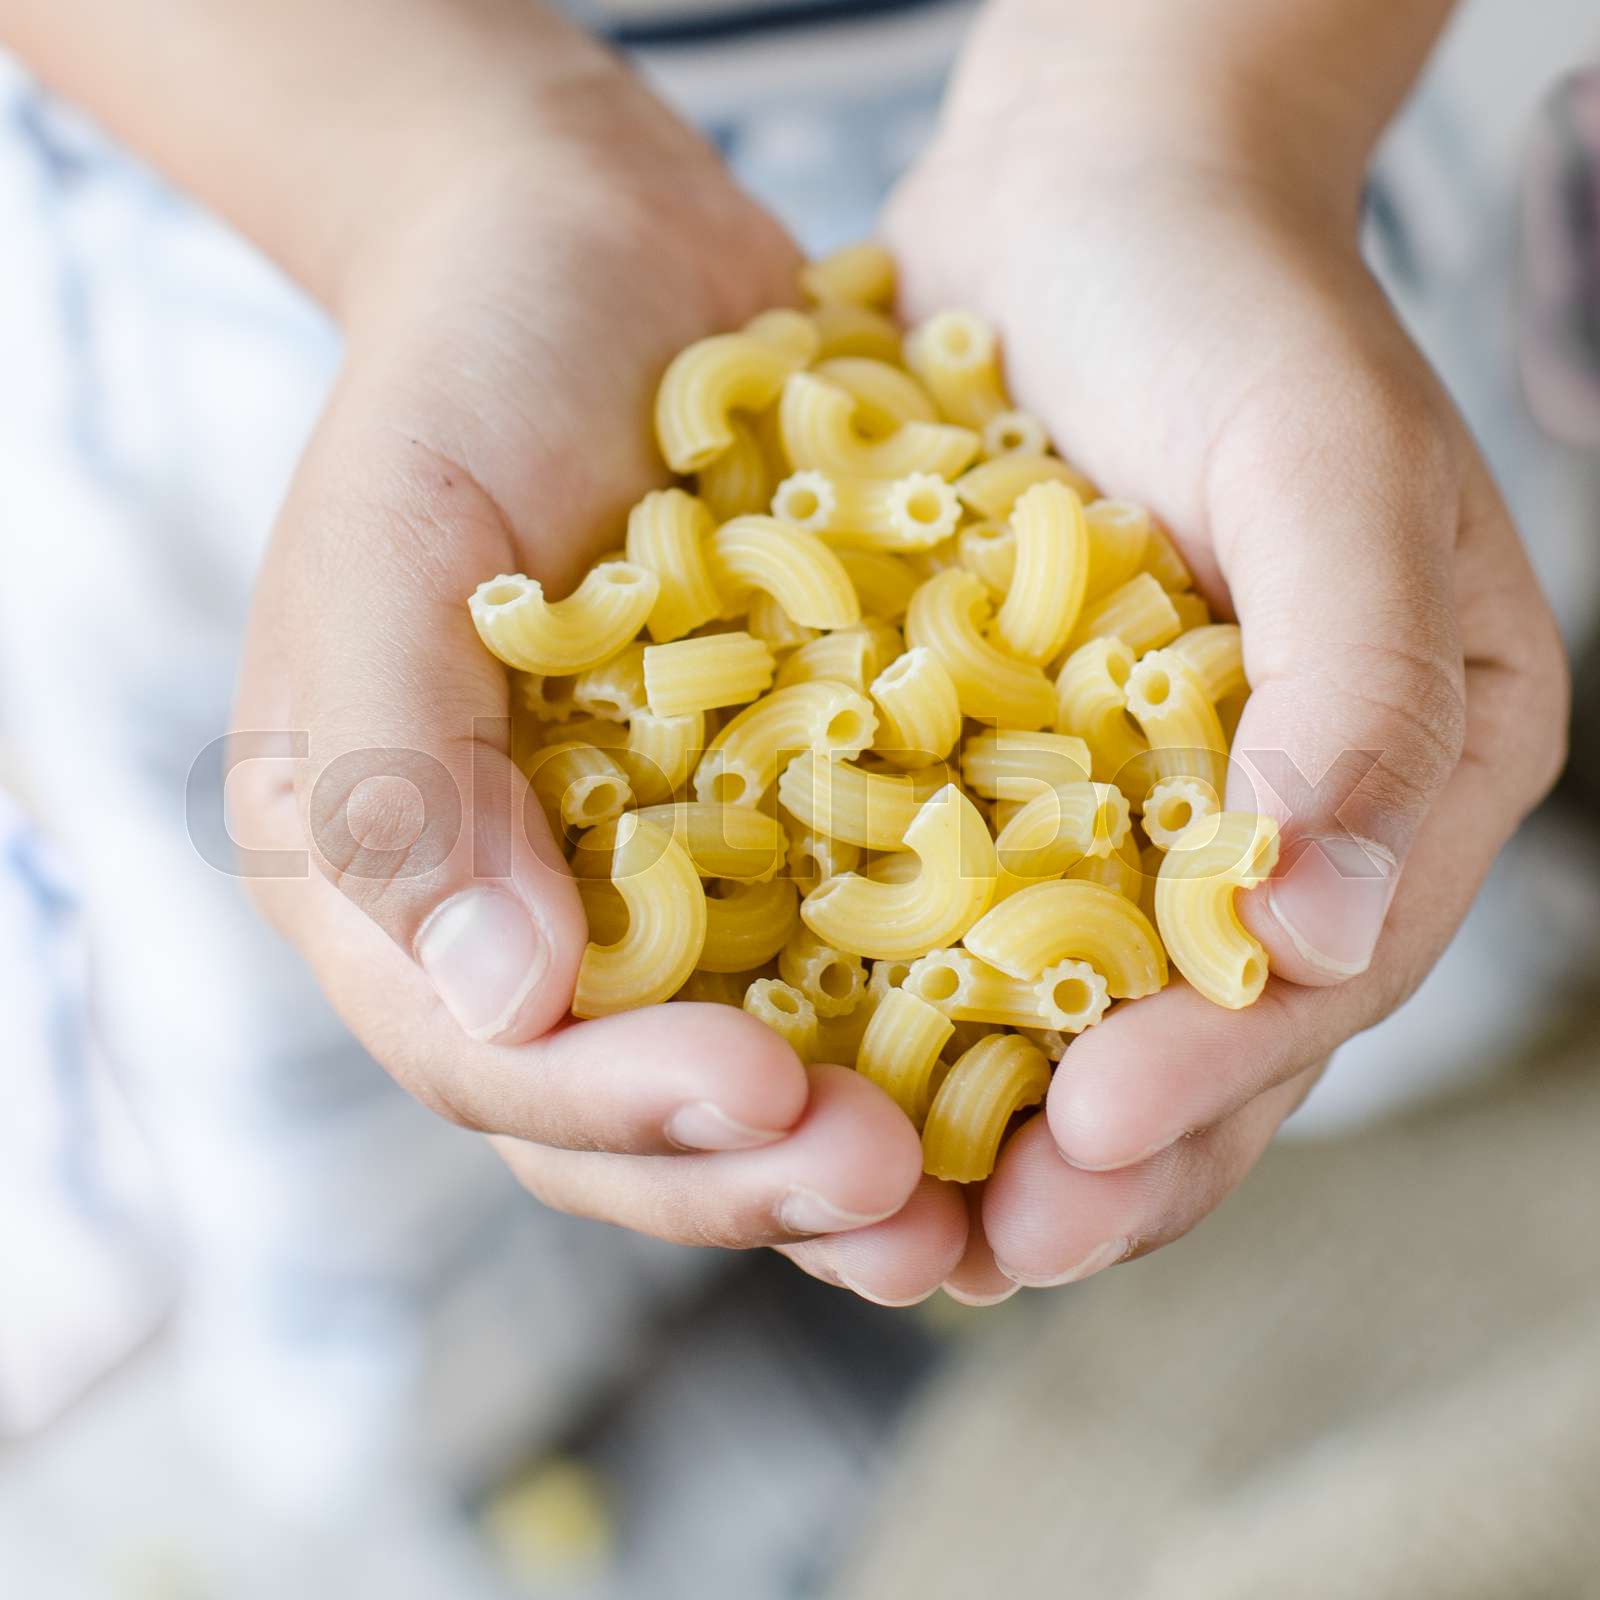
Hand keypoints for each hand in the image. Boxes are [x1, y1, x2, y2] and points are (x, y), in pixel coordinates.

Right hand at [228, 81, 948, 1289]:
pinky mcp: (767, 829)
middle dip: (751, 1169)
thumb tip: (503, 1007)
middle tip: (898, 1198)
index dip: (623, 1107)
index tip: (769, 1099)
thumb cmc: (465, 374)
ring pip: (736, 1074)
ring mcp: (649, 881)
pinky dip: (911, 1032)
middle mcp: (520, 912)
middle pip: (620, 1113)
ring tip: (970, 1199)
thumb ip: (399, 783)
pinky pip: (835, 963)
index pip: (489, 1062)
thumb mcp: (392, 548)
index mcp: (394, 880)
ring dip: (844, 1149)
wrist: (596, 252)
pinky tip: (1016, 1065)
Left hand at [865, 31, 1567, 1299]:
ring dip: (1005, 1125)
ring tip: (904, 1229)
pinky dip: (929, 1014)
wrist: (1088, 198)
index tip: (1087, 1145)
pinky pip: (992, 925)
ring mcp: (1164, 799)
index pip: (1326, 974)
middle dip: (1105, 1157)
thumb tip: (1331, 916)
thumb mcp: (1320, 466)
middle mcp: (1298, 807)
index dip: (1213, 1080)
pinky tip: (847, 1080)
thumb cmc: (1224, 304)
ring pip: (1096, 1012)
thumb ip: (1357, 681)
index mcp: (1416, 763)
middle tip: (979, 1256)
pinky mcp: (1042, 770)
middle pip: (1216, 1035)